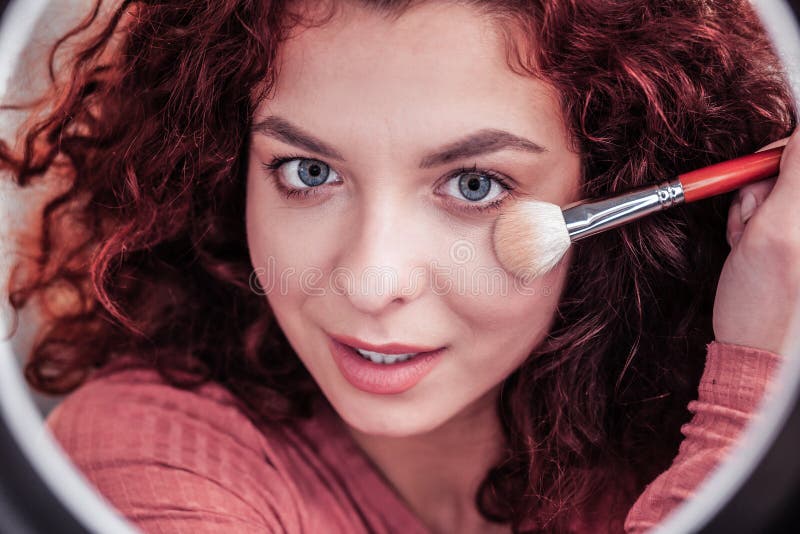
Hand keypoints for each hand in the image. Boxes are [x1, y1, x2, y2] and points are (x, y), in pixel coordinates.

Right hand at [713, 131, 799, 354]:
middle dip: (760, 192)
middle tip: (753, 225)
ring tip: (750, 245)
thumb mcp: (776, 233)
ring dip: (752, 213)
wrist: (755, 352)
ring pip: (778, 194)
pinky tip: (752, 250)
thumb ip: (797, 175)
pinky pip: (775, 217)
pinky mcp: (795, 247)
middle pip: (791, 172)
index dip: (776, 159)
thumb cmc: (763, 307)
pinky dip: (755, 229)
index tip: (759, 180)